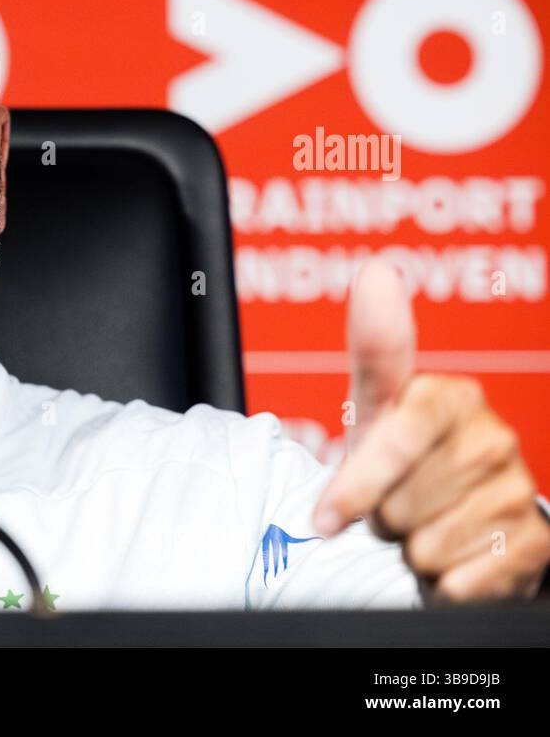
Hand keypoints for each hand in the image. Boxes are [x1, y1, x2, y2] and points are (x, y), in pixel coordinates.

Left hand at [312, 260, 549, 602]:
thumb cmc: (401, 461)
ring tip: (418, 527)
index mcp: (453, 399)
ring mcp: (517, 493)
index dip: (360, 481)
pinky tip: (449, 559)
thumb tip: (378, 272)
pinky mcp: (535, 547)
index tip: (324, 517)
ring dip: (409, 547)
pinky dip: (442, 583)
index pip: (400, 436)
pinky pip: (460, 581)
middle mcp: (495, 440)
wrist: (451, 525)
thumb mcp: (375, 409)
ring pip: (428, 543)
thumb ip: (375, 349)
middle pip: (403, 501)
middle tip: (390, 506)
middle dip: (382, 515)